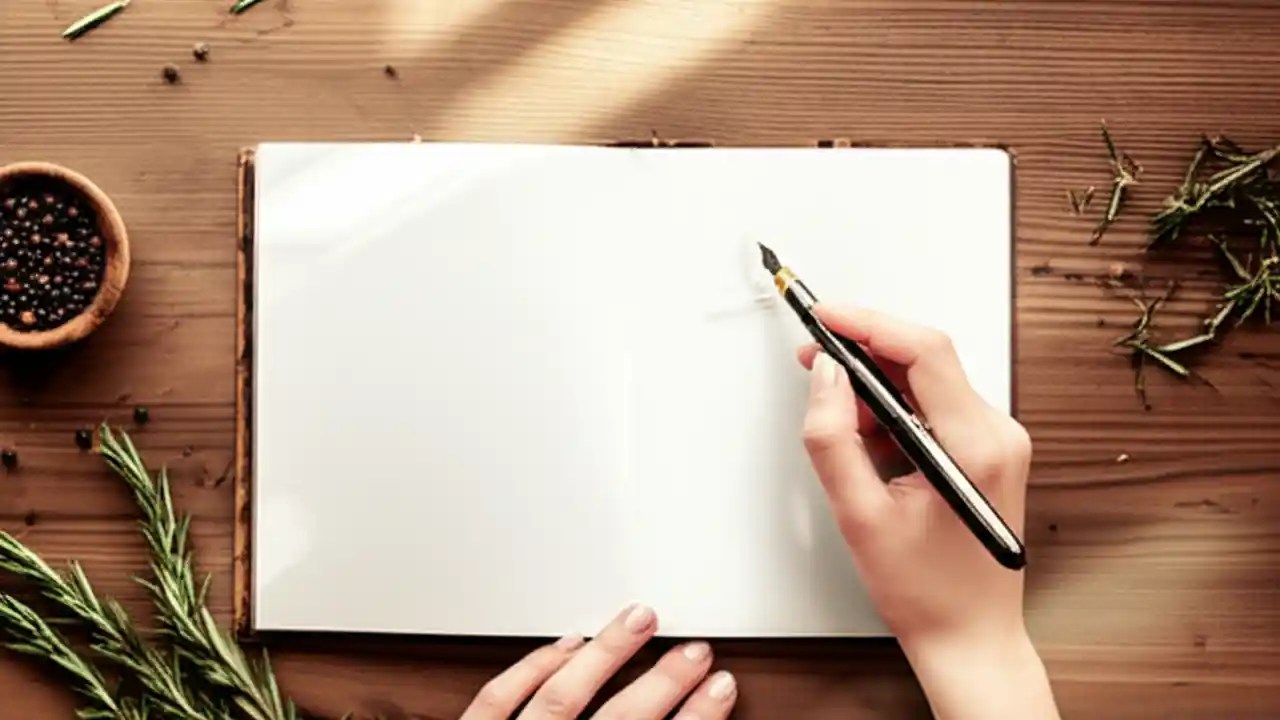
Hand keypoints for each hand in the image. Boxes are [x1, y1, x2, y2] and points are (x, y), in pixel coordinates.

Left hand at [461, 604, 736, 719]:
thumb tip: (683, 718)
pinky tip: (564, 644)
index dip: (698, 718)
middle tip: (695, 650)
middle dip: (663, 682)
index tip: (721, 687)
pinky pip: (496, 703)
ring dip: (605, 655)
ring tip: (639, 619)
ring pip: (561, 699)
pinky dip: (532, 669)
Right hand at [798, 306, 1057, 719]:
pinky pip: (935, 406)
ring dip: (875, 383)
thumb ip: (833, 439)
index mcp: (975, 447)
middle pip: (926, 359)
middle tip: (811, 357)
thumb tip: (823, 377)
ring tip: (832, 410)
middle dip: (863, 350)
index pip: (924, 352)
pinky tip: (864, 435)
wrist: (970, 637)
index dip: (868, 324)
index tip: (825, 316)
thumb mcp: (859, 516)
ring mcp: (998, 442)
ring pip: (928, 381)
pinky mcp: (987, 451)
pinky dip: (894, 407)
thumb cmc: (926, 592)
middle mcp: (997, 435)